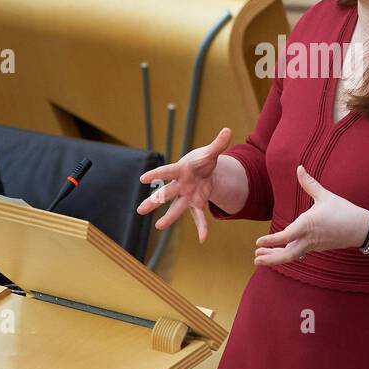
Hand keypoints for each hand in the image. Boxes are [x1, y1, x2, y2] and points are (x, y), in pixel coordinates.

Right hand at [138, 128, 231, 242]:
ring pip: (175, 208)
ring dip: (168, 218)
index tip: (142, 179)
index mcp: (181, 170)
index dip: (155, 174)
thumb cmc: (202, 160)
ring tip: (158, 227)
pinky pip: (198, 217)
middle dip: (154, 201)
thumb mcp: (211, 152)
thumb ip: (218, 144)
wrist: (205, 170)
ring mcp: (186, 196)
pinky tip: (203, 239)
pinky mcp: (196, 204)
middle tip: (140, 210)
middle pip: (166, 193)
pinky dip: (201, 227)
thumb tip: (228, 130)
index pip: (166, 171)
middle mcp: (180, 185)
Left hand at [253, 166, 368, 265]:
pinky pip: (298, 253)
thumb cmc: (343, 210)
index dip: (271, 241)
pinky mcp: (316, 248)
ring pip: (291, 256)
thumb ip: (309, 183)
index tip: (258, 242)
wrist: (361, 228)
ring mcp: (313, 246)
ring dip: (275, 258)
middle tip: (255, 259)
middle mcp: (309, 238)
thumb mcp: (325, 196)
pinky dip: (285, 254)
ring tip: (259, 257)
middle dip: (270, 258)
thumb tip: (299, 167)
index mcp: (308, 225)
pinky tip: (277, 252)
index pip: (286, 236)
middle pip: (287, 255)